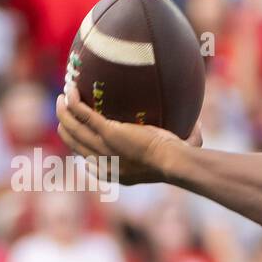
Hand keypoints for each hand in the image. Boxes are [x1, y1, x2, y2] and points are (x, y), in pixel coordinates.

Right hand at [55, 84, 201, 185]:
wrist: (174, 163)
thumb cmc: (181, 160)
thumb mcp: (173, 155)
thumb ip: (182, 142)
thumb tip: (198, 125)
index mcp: (113, 173)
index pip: (87, 160)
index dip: (79, 144)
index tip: (79, 129)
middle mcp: (103, 164)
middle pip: (73, 143)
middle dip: (66, 124)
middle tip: (65, 108)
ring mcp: (103, 148)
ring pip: (71, 128)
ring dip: (64, 111)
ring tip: (64, 96)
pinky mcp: (108, 133)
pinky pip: (82, 114)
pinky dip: (74, 101)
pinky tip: (71, 89)